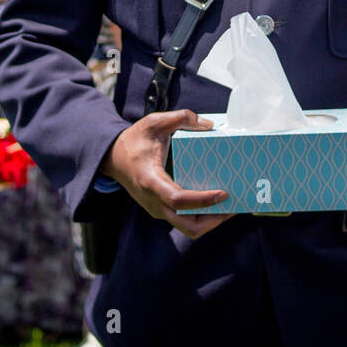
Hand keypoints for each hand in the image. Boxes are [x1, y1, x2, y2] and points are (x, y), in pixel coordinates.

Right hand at [101, 108, 232, 238]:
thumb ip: (180, 118)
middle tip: (233, 205)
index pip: (178, 200)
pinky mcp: (162, 211)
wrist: (113, 159)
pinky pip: (184, 221)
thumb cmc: (133, 141)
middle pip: (188, 226)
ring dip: (210, 221)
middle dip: (213, 220)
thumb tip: (209, 125)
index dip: (202, 200)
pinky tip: (216, 203)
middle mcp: (154, 202)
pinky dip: (202, 216)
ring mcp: (158, 210)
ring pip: (188, 228)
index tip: (223, 193)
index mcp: (151, 181)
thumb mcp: (153, 122)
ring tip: (230, 206)